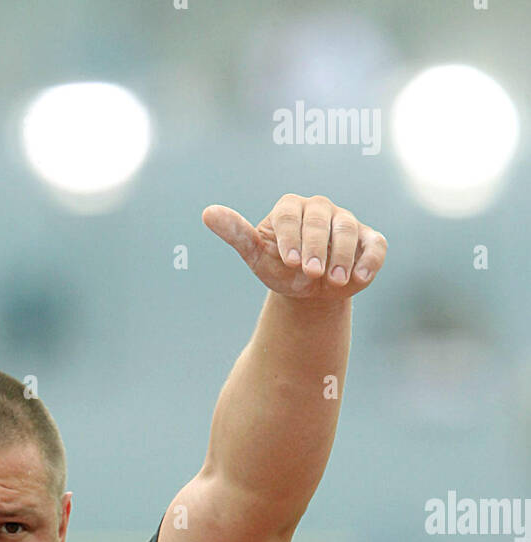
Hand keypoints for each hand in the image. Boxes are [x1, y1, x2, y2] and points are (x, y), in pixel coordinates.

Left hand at [202, 194, 386, 300]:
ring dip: (341, 257)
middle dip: (316, 248)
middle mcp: (320, 209)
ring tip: (334, 282)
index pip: (289, 214)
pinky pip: (375, 244)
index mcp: (290, 208)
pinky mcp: (369, 240)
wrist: (309, 292)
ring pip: (347, 230)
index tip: (289, 262)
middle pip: (320, 221)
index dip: (290, 237)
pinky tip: (360, 278)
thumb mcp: (256, 256)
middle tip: (311, 274)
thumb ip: (236, 234)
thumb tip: (207, 212)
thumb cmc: (281, 269)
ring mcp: (347, 222)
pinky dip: (370, 259)